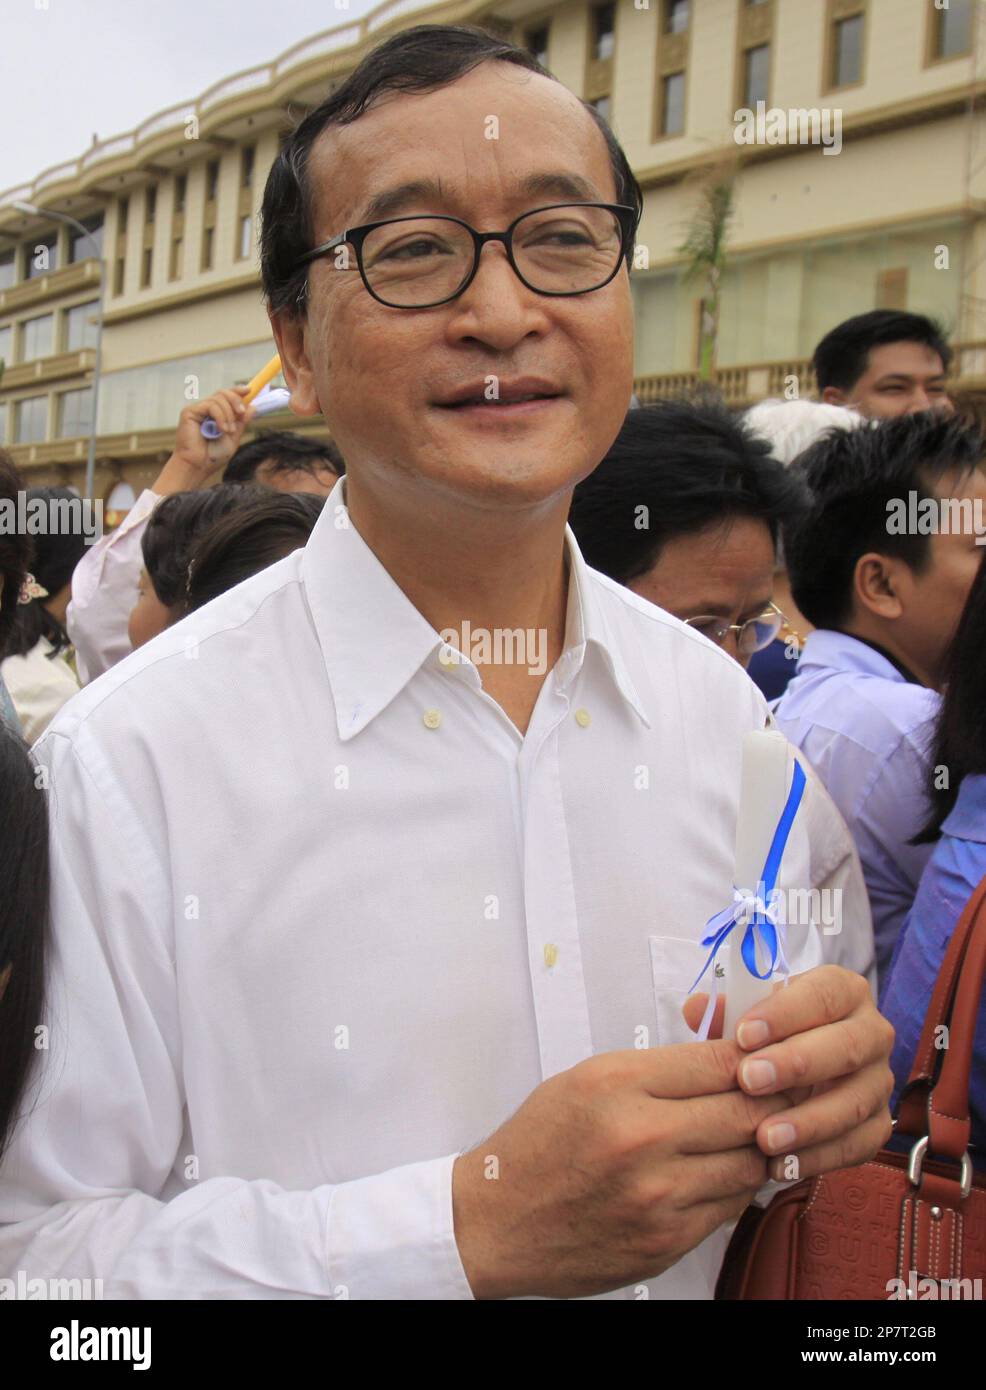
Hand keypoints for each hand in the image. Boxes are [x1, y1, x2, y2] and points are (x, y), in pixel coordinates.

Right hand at [153, 388, 256, 496]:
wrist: (198, 466)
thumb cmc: (213, 456)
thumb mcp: (233, 438)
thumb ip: (241, 423)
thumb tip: (253, 407)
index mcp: (216, 415)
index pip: (226, 397)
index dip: (237, 391)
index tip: (249, 390)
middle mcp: (206, 410)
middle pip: (223, 393)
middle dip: (236, 401)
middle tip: (241, 413)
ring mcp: (197, 410)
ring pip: (219, 399)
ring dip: (229, 415)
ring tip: (228, 431)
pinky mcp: (190, 412)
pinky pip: (210, 405)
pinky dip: (220, 416)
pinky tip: (221, 429)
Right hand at [451, 1041, 792, 1298]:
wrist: (496, 1221)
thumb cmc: (539, 1145)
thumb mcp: (587, 1079)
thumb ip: (659, 1067)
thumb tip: (726, 1044)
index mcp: (616, 1083)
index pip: (719, 1061)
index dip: (758, 1057)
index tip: (768, 1057)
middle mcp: (639, 1137)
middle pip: (747, 1111)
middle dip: (774, 1101)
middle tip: (783, 1094)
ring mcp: (656, 1195)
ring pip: (749, 1162)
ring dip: (759, 1147)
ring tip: (754, 1134)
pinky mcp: (666, 1240)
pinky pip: (729, 1206)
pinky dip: (735, 1186)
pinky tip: (720, 1171)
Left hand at [688, 966, 893, 1182]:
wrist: (798, 1076)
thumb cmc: (769, 1037)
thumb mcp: (749, 1018)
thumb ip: (726, 1014)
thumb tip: (695, 1008)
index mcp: (844, 992)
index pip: (823, 994)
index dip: (785, 1013)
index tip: (744, 1035)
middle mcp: (872, 1032)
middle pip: (847, 1045)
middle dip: (797, 1064)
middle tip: (750, 1081)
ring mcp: (879, 1081)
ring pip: (854, 1101)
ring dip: (809, 1122)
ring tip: (764, 1137)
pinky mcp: (877, 1124)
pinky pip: (858, 1145)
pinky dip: (819, 1158)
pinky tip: (781, 1165)